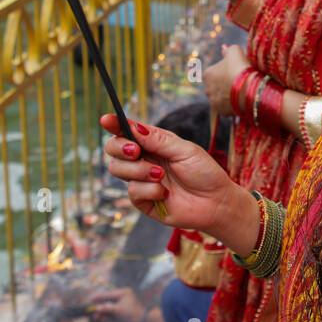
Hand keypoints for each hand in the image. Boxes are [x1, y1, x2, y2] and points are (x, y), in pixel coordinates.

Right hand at [88, 288, 145, 321]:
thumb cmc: (133, 313)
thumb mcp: (118, 310)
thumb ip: (106, 309)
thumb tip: (96, 308)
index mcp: (123, 293)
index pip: (108, 294)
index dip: (98, 297)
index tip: (90, 300)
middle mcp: (123, 297)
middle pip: (108, 301)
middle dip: (100, 307)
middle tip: (92, 312)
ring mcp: (123, 304)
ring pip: (110, 307)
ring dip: (104, 312)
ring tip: (97, 317)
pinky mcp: (124, 311)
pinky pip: (114, 312)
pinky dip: (109, 315)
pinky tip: (103, 319)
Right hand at [100, 114, 237, 232]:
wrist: (216, 202)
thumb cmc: (204, 172)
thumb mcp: (185, 150)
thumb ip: (159, 140)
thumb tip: (134, 126)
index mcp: (153, 144)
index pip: (127, 131)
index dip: (115, 124)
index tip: (106, 120)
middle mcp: (143, 160)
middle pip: (114, 150)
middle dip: (120, 148)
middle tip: (136, 151)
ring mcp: (141, 180)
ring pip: (118, 170)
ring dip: (139, 170)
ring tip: (161, 175)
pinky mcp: (143, 201)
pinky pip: (132, 192)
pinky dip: (149, 190)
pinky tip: (165, 193)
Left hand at [204, 44, 250, 117]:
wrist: (248, 89)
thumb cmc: (240, 67)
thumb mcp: (235, 51)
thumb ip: (228, 49)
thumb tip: (224, 48)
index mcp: (208, 73)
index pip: (214, 72)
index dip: (226, 71)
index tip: (236, 72)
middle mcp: (207, 88)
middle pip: (216, 85)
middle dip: (224, 84)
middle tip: (239, 83)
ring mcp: (213, 101)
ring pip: (220, 97)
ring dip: (227, 95)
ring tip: (241, 92)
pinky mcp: (221, 111)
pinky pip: (226, 107)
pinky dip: (231, 105)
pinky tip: (240, 101)